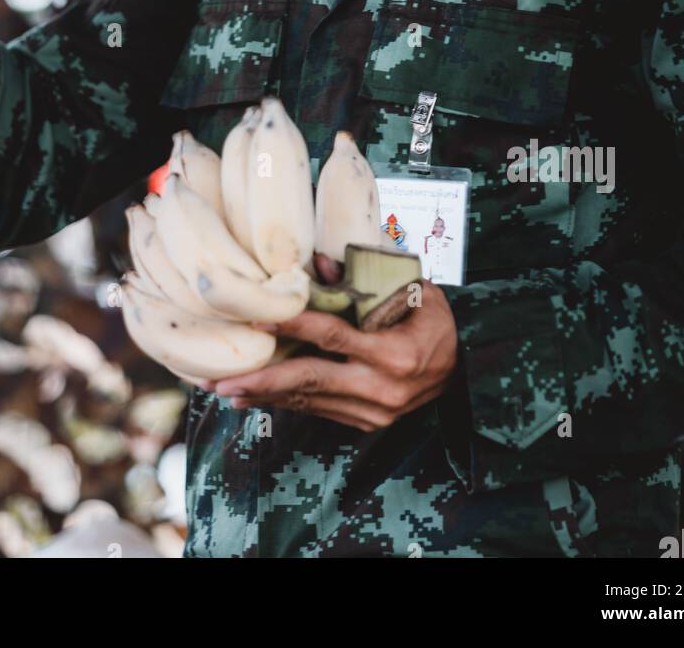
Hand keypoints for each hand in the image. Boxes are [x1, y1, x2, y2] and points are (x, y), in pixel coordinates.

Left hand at [211, 281, 459, 430]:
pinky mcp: (364, 422)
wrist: (461, 373)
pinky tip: (254, 398)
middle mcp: (381, 388)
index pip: (334, 337)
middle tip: (221, 378)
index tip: (258, 318)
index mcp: (395, 353)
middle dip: (263, 378)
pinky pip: (317, 410)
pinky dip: (284, 403)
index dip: (294, 326)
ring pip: (308, 400)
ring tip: (224, 390)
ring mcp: (371, 411)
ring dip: (264, 395)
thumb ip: (367, 278)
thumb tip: (321, 261)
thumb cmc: (435, 322)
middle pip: (311, 379)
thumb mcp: (414, 291)